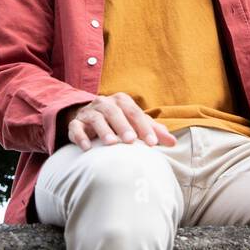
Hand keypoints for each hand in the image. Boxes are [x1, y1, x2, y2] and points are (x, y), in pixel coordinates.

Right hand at [61, 93, 177, 151]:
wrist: (88, 118)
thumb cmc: (118, 121)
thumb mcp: (135, 123)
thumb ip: (153, 131)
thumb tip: (173, 142)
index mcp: (122, 101)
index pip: (135, 113)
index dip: (144, 127)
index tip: (153, 143)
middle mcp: (105, 103)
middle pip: (115, 112)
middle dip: (123, 126)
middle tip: (131, 141)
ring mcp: (89, 112)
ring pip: (96, 119)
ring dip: (104, 130)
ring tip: (112, 143)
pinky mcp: (75, 123)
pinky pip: (76, 128)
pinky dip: (80, 137)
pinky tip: (87, 148)